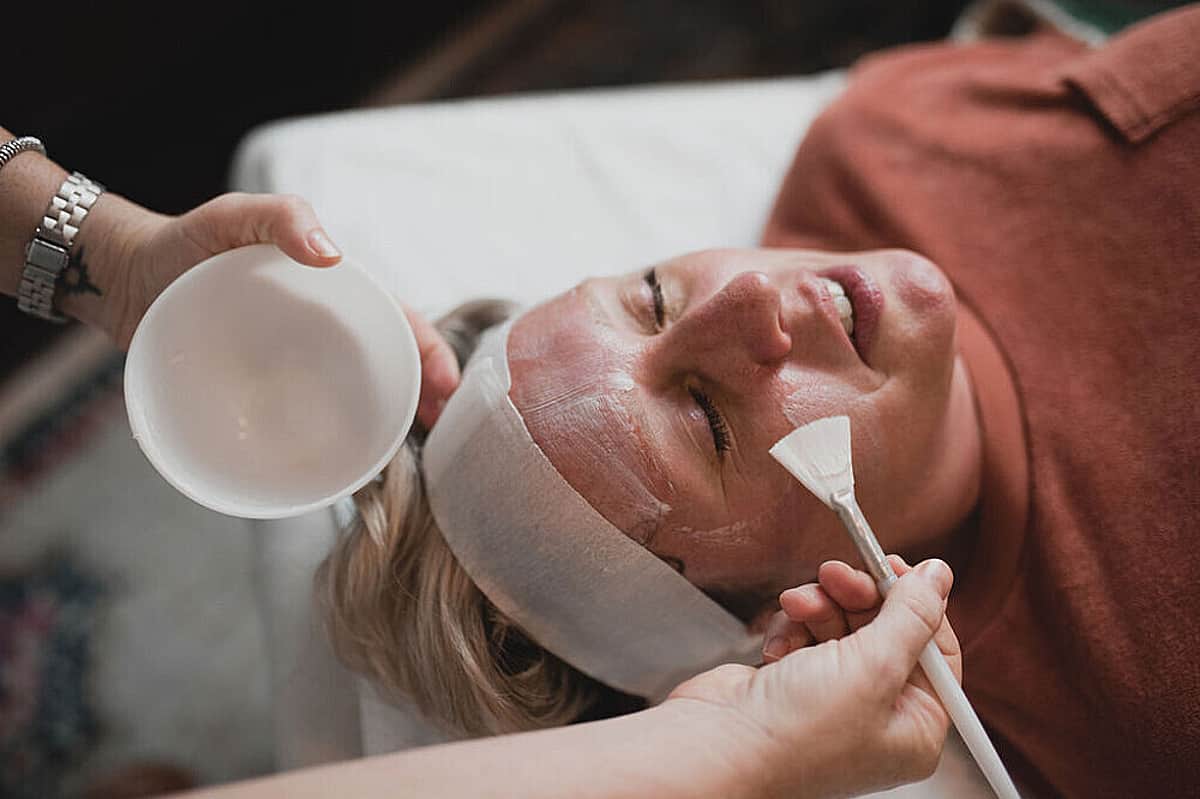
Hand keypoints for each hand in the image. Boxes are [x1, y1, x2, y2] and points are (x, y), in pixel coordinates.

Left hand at [81, 191, 458, 427]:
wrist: (124, 278)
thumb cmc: (184, 241)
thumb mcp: (233, 216)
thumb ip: (281, 218)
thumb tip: (333, 256)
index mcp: (332, 291)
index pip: (398, 320)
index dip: (430, 352)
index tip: (446, 388)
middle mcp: (322, 330)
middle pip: (388, 364)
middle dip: (423, 396)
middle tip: (438, 430)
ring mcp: (294, 364)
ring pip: (354, 396)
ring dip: (385, 425)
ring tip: (402, 457)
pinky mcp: (263, 392)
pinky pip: (306, 418)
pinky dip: (331, 441)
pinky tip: (339, 467)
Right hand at [664, 557, 958, 798]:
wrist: (718, 745)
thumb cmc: (797, 732)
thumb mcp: (874, 666)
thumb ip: (912, 615)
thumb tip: (939, 575)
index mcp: (914, 729)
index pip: (936, 652)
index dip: (917, 605)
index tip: (895, 567)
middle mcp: (878, 717)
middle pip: (887, 631)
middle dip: (856, 599)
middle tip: (835, 574)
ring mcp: (834, 700)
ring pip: (842, 626)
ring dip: (819, 608)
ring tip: (796, 605)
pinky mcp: (796, 683)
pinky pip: (807, 635)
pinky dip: (793, 627)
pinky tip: (779, 640)